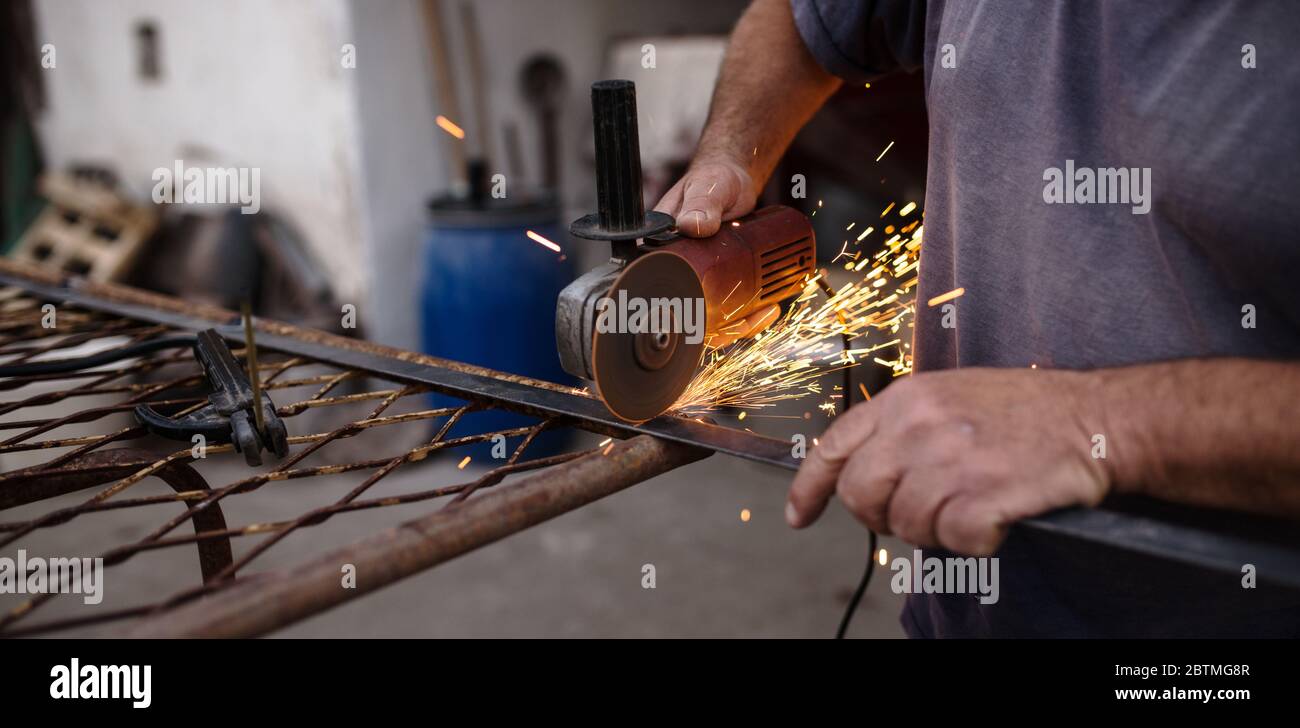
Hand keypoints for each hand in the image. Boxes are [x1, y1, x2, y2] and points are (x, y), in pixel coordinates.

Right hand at [656, 156, 774, 345]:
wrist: (733, 180)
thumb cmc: (714, 180)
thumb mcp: (708, 188)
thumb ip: (701, 204)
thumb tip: (692, 226)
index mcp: (658, 251)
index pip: (658, 292)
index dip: (678, 314)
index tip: (704, 320)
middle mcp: (675, 269)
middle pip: (687, 313)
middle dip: (716, 326)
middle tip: (746, 319)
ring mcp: (697, 277)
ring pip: (710, 316)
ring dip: (737, 324)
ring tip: (765, 313)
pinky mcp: (718, 280)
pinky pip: (728, 307)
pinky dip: (748, 315)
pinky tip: (768, 310)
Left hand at [785, 368, 1113, 555]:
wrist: (1097, 418)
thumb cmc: (1028, 411)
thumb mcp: (951, 395)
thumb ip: (904, 428)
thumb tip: (869, 472)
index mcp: (906, 400)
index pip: (834, 447)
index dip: (810, 488)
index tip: (798, 516)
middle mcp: (918, 427)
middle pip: (860, 496)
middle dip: (882, 518)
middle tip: (921, 515)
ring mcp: (949, 460)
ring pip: (906, 525)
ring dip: (937, 531)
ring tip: (971, 508)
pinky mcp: (982, 494)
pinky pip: (954, 542)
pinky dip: (976, 543)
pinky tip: (998, 520)